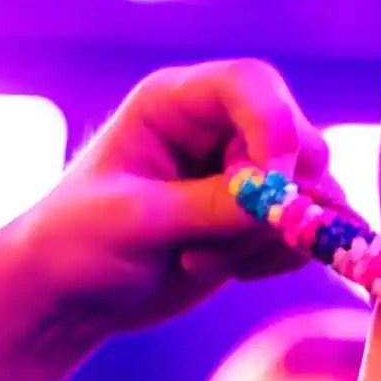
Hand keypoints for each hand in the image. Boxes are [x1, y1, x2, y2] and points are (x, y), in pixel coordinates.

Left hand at [11, 59, 346, 333]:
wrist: (70, 295)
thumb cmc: (78, 242)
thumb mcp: (136, 222)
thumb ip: (210, 208)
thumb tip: (284, 206)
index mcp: (176, 103)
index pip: (252, 85)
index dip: (275, 128)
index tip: (271, 187)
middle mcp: (220, 128)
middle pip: (297, 139)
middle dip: (278, 197)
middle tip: (224, 241)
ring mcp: (246, 174)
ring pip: (310, 194)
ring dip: (268, 237)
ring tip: (199, 259)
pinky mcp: (261, 218)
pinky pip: (305, 232)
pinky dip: (274, 258)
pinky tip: (220, 269)